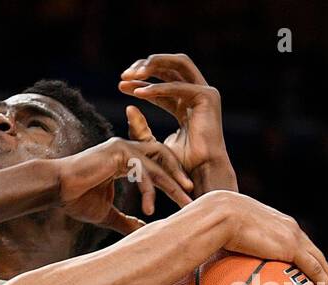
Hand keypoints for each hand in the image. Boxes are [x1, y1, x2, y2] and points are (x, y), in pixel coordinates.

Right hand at [54, 136, 193, 234]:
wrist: (55, 190)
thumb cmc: (76, 199)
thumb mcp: (107, 213)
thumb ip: (125, 220)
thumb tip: (142, 232)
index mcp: (125, 159)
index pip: (156, 165)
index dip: (171, 179)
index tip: (184, 198)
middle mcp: (126, 149)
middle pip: (163, 159)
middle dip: (179, 177)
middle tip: (193, 197)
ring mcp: (122, 147)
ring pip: (157, 163)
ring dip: (172, 183)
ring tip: (184, 201)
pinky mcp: (117, 152)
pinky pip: (141, 169)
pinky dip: (148, 189)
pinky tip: (149, 208)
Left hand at [119, 54, 235, 191]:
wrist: (195, 178)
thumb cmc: (176, 169)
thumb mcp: (152, 145)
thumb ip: (140, 128)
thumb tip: (128, 108)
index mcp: (186, 105)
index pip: (162, 84)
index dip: (141, 81)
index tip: (120, 85)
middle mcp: (196, 95)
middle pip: (171, 66)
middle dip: (146, 66)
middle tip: (124, 75)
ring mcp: (205, 93)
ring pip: (179, 63)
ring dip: (153, 65)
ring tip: (130, 75)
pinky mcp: (208, 97)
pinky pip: (178, 86)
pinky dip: (157, 88)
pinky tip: (138, 93)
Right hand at [201, 190, 327, 284]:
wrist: (221, 215)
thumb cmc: (214, 224)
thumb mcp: (225, 235)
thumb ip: (226, 248)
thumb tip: (208, 265)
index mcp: (275, 223)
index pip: (296, 241)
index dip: (305, 256)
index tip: (307, 270)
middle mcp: (290, 227)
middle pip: (313, 251)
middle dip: (322, 268)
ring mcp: (293, 237)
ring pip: (319, 261)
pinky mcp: (292, 248)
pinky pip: (314, 269)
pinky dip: (324, 283)